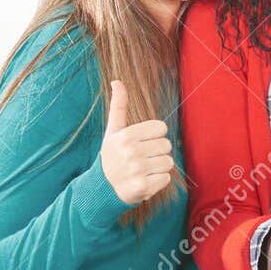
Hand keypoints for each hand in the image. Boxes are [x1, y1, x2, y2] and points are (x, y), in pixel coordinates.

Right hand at [100, 81, 172, 205]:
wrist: (101, 188)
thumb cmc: (112, 155)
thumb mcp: (113, 130)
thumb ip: (119, 106)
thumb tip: (117, 81)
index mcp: (125, 136)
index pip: (161, 128)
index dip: (154, 136)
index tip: (142, 143)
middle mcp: (130, 152)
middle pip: (166, 145)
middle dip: (157, 153)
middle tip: (141, 159)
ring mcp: (136, 170)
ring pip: (169, 162)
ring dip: (159, 168)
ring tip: (143, 170)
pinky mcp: (142, 187)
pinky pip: (166, 178)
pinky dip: (158, 182)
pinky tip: (144, 181)